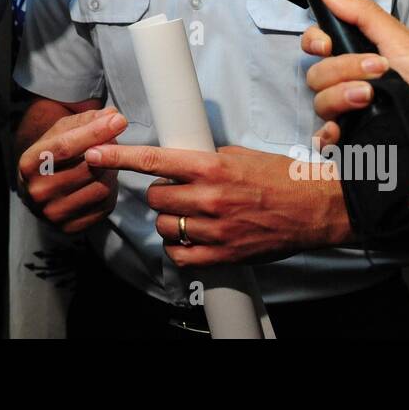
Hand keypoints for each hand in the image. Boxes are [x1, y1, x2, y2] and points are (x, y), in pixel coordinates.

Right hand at [17, 109, 127, 233]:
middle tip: (112, 142)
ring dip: (112, 171)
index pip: (65, 147)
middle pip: (86, 168)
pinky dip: (111, 190)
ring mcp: (53, 213)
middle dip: (107, 151)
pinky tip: (103, 180)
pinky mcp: (71, 227)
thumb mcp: (61, 131)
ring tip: (106, 162)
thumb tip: (113, 115)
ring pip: (100, 187)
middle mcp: (38, 191)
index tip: (119, 121)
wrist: (38, 189)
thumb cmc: (52, 155)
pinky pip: (105, 206)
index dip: (95, 132)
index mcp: (29, 164)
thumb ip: (86, 120)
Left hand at [84, 144, 350, 266]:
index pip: (153, 160)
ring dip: (171, 220)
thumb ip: (203, 158)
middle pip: (155, 197)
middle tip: (180, 190)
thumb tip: (175, 160)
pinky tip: (192, 238)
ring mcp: (215, 229)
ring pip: (165, 225)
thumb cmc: (279, 177)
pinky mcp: (223, 255)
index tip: (94, 154)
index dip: (119, 157)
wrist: (314, 208)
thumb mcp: (238, 154)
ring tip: (192, 214)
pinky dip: (180, 248)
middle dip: (162, 193)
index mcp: (211, 166)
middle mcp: (209, 197)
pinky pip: (180, 255)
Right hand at [301, 0, 408, 185]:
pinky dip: (327, 137)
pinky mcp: (363, 141)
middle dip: (340, 71)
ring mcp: (357, 114)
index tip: (326, 45)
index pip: (320, 44)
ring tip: (370, 99)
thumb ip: (364, 16)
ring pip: (320, 104)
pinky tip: (338, 133)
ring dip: (339, 98)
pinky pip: (328, 141)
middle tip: (377, 72)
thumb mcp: (405, 41)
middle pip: (317, 74)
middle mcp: (356, 82)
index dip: (315, 42)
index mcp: (364, 54)